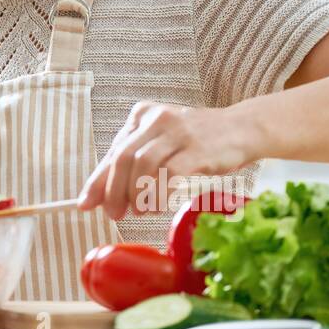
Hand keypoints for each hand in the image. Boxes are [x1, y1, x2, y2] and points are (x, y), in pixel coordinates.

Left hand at [77, 102, 255, 220]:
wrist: (243, 129)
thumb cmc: (199, 141)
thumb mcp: (164, 143)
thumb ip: (135, 164)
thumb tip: (101, 195)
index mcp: (142, 115)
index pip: (113, 151)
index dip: (97, 180)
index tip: (85, 204)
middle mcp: (157, 119)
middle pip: (123, 157)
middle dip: (112, 190)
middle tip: (113, 213)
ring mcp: (178, 132)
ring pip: (142, 164)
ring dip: (135, 193)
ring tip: (137, 211)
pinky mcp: (197, 148)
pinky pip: (169, 173)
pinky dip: (157, 193)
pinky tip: (154, 207)